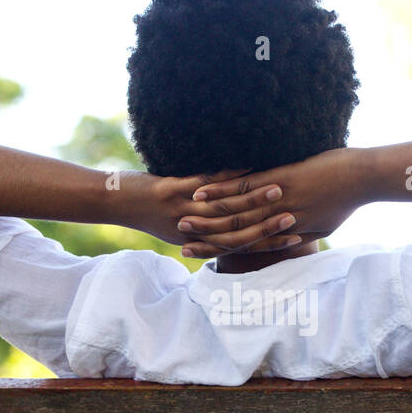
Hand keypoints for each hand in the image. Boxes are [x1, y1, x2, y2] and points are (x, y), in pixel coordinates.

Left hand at [111, 169, 297, 257]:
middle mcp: (192, 230)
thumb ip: (208, 230)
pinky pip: (202, 183)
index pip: (241, 245)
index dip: (268, 243)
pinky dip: (226, 176)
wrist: (116, 203)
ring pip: (224, 208)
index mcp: (199, 241)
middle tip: (295, 217)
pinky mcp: (169, 191)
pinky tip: (248, 166)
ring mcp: (181, 211)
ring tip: (278, 191)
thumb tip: (235, 227)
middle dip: (268, 225)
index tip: (295, 236)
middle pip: (237, 230)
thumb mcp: (181, 227)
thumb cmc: (150, 213)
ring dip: (253, 199)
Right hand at [175, 147, 369, 257]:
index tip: (199, 253)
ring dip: (205, 217)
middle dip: (206, 238)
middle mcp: (276, 222)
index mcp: (286, 234)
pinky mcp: (278, 179)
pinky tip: (201, 192)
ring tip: (182, 218)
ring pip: (234, 215)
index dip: (221, 251)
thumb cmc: (346, 202)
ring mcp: (275, 201)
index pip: (247, 247)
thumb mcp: (324, 226)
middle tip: (180, 240)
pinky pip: (244, 189)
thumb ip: (303, 232)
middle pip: (235, 235)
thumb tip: (291, 237)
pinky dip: (220, 192)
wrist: (360, 179)